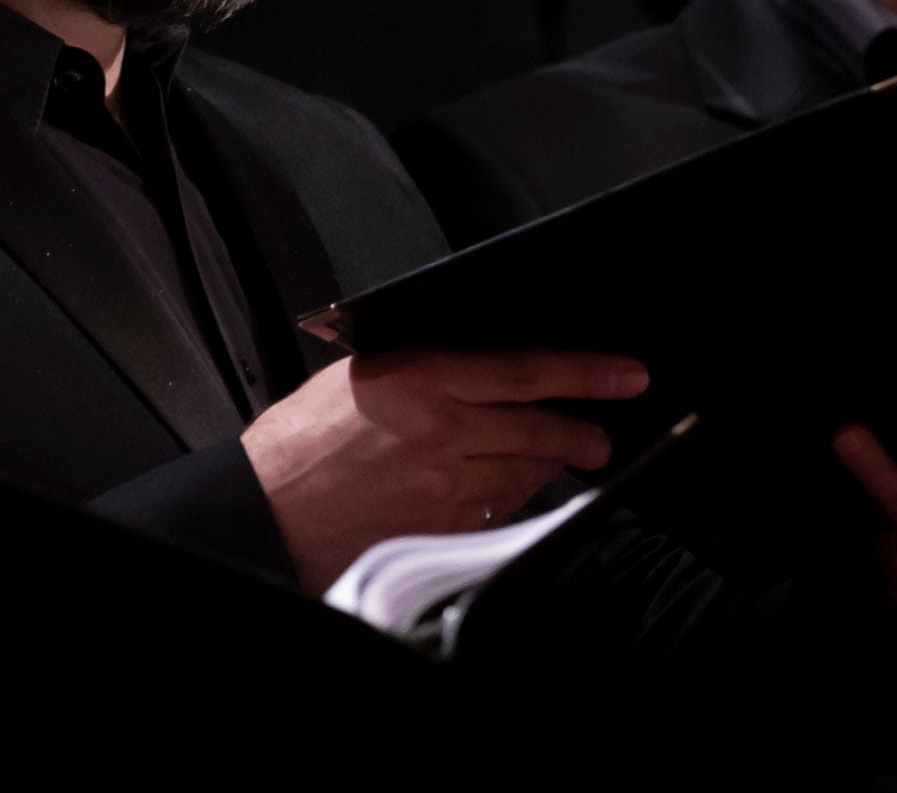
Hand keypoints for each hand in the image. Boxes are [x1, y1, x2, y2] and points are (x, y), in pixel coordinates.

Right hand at [240, 347, 651, 588]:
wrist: (270, 507)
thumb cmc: (303, 439)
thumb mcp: (364, 373)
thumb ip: (428, 368)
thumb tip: (484, 367)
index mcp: (421, 380)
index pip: (527, 371)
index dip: (587, 371)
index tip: (627, 374)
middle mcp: (443, 433)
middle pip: (543, 429)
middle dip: (584, 432)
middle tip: (599, 434)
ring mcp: (447, 487)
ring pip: (527, 472)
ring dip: (547, 463)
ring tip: (556, 456)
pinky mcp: (445, 529)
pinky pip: (500, 509)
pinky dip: (510, 495)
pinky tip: (500, 487)